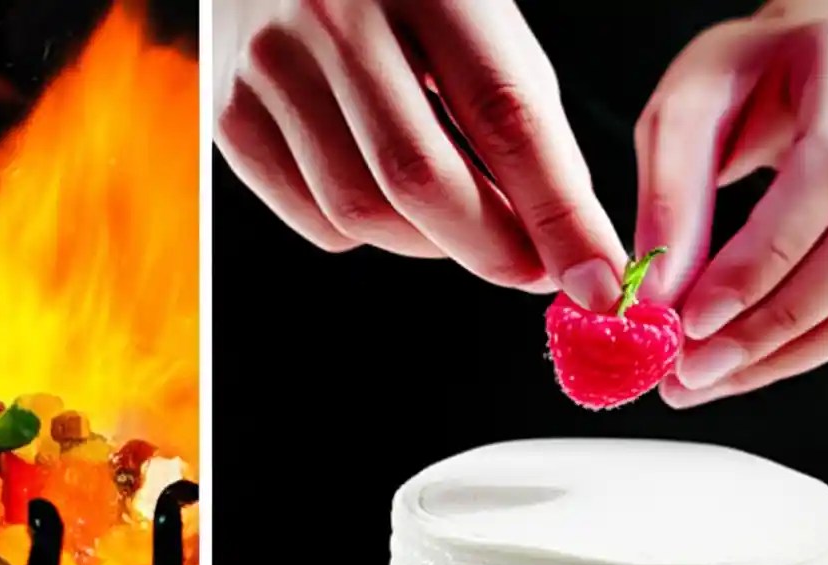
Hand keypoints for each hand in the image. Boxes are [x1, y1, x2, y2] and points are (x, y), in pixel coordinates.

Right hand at [213, 0, 627, 309]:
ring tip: (461, 219)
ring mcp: (270, 70)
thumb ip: (514, 113)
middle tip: (535, 270)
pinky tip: (389, 197)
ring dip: (431, 244)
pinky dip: (369, 233)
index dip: (557, 211)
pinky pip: (316, 221)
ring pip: (361, 212)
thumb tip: (550, 234)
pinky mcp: (230, 117)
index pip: (504, 115)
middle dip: (492, 248)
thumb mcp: (476, 18)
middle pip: (419, 179)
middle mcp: (333, 20)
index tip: (596, 275)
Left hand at [634, 1, 827, 407]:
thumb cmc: (751, 75)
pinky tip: (741, 369)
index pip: (823, 181)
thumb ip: (674, 185)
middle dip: (765, 327)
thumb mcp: (691, 104)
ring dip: (778, 355)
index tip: (693, 318)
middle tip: (688, 373)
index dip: (759, 260)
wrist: (817, 64)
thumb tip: (658, 284)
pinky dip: (796, 351)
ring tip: (700, 385)